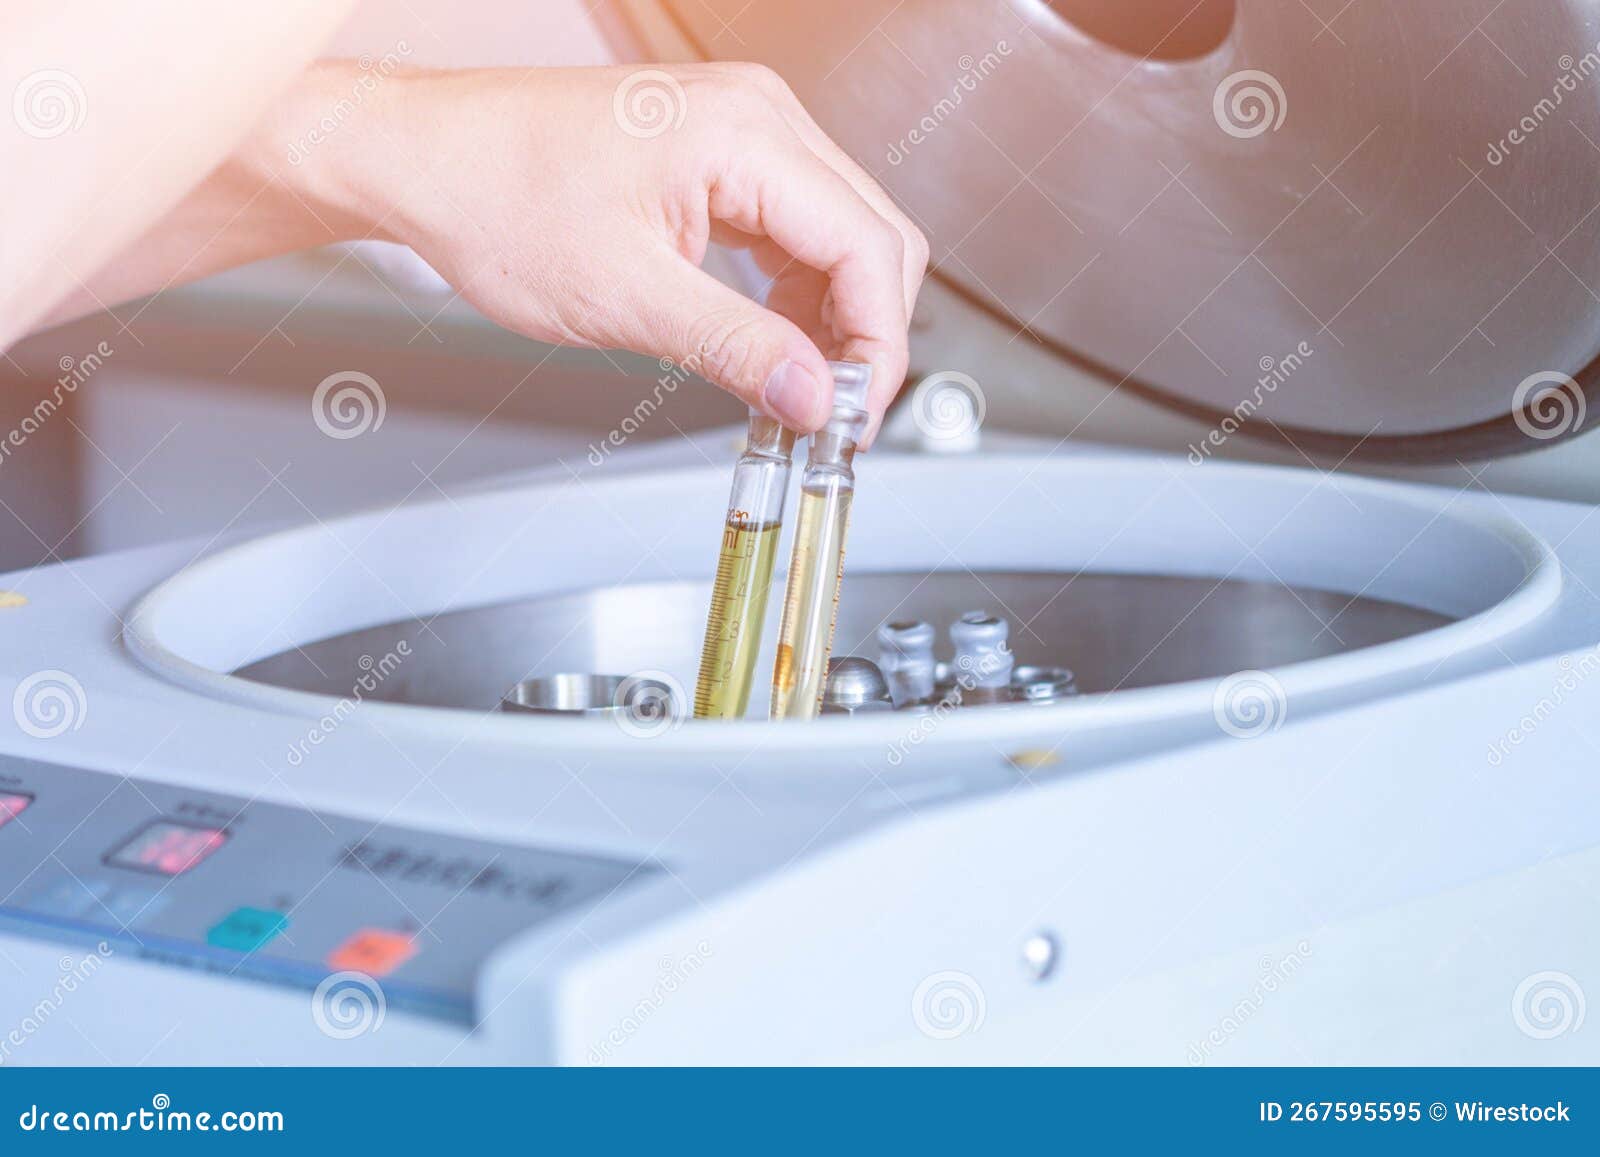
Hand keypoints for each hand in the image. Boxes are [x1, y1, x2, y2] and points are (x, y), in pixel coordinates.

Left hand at [304, 63, 928, 440]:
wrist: (426, 158)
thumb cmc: (496, 198)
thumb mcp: (625, 297)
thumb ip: (737, 349)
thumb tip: (812, 399)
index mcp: (746, 134)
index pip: (868, 246)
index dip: (876, 346)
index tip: (852, 417)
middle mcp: (758, 117)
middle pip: (872, 236)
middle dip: (864, 335)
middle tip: (830, 416)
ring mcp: (742, 130)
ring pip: (840, 234)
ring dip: (833, 318)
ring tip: (795, 390)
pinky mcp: (720, 155)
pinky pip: (794, 226)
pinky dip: (796, 294)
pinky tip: (771, 343)